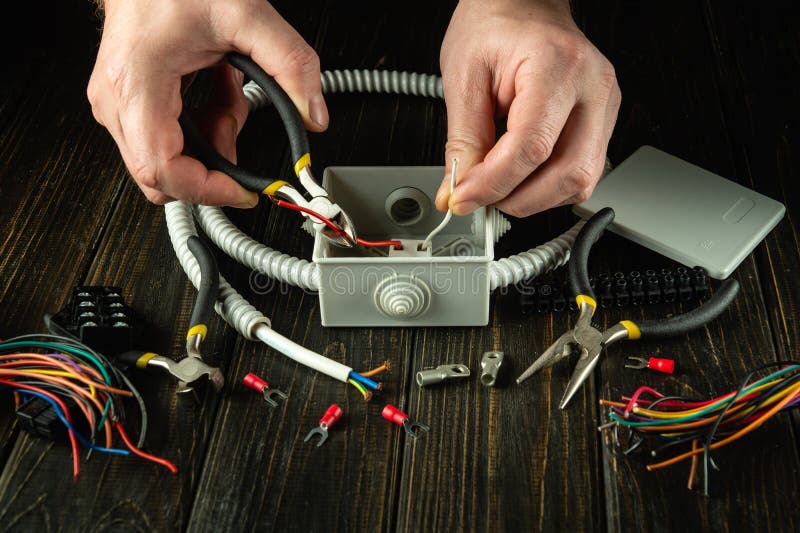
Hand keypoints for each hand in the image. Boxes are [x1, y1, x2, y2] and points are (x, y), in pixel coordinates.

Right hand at [87, 0, 328, 206]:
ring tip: (229, 98)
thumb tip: (314, 114)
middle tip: (241, 133)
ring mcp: (118, 104)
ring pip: (167, 161)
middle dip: (213, 167)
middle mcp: (117, 101)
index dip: (209, 191)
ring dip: (213, 142)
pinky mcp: (129, 102)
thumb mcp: (247, 14)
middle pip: (162, 175)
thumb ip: (291, 64)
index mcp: (136, 84)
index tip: (245, 191)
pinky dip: (204, 128)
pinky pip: (168, 141)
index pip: (162, 169)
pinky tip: (217, 94)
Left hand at [436, 0, 619, 216]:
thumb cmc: (494, 25)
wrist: (521, 4)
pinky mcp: (603, 121)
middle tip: (479, 198)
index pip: (531, 147)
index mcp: (558, 65)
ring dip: (533, 198)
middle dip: (517, 198)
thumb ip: (462, 140)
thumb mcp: (463, 77)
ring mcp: (605, 106)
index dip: (493, 183)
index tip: (462, 197)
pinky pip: (582, 172)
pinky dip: (547, 186)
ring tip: (497, 185)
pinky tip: (521, 175)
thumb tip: (458, 188)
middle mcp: (594, 87)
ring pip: (580, 181)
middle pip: (568, 173)